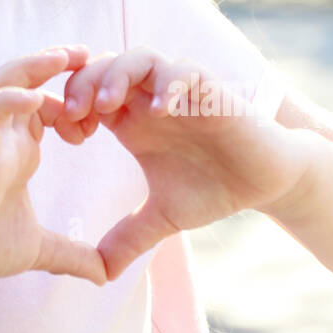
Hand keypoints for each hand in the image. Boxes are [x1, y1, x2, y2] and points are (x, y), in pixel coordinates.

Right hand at [0, 46, 107, 292]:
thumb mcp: (39, 249)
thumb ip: (71, 254)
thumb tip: (105, 274)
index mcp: (18, 151)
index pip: (46, 104)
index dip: (74, 97)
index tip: (107, 101)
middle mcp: (2, 138)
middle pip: (24, 81)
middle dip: (53, 62)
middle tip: (88, 52)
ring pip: (3, 84)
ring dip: (30, 67)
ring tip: (63, 56)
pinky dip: (8, 100)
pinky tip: (35, 97)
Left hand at [51, 47, 311, 280]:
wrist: (266, 181)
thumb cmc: (213, 188)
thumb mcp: (162, 216)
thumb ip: (129, 237)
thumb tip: (99, 275)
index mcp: (130, 120)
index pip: (85, 93)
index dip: (68, 107)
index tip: (66, 137)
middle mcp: (148, 98)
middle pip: (102, 65)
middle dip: (83, 85)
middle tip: (75, 115)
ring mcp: (178, 89)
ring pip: (138, 58)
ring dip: (117, 75)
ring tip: (107, 106)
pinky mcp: (210, 89)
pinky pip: (183, 70)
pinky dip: (167, 83)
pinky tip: (159, 110)